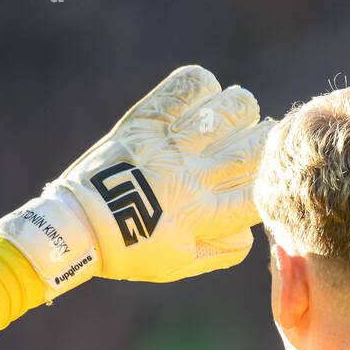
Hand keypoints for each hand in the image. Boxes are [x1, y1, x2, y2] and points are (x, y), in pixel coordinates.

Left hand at [0, 65, 272, 295]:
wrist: (77, 228)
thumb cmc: (131, 250)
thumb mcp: (180, 265)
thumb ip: (222, 251)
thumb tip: (251, 229)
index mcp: (203, 217)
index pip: (258, 195)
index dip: (271, 182)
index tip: (268, 178)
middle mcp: (191, 178)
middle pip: (251, 150)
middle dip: (265, 143)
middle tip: (260, 140)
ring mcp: (168, 147)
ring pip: (228, 111)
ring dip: (242, 108)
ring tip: (239, 112)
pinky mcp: (145, 122)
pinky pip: (185, 87)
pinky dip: (201, 84)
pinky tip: (204, 95)